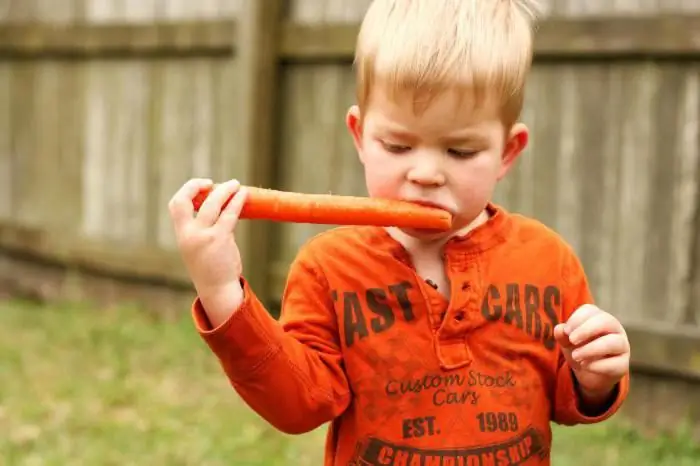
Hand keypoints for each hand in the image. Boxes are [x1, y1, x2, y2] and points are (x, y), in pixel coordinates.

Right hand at [168, 178, 248, 323]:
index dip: (188, 190)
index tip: (203, 185)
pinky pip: (229, 214)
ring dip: (225, 190)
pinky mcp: (220, 239)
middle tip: (219, 183)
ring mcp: (204, 236)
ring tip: (236, 184)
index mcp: (182, 234)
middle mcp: (189, 234)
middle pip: (188, 200)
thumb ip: (203, 227)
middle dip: (201, 186)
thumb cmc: (211, 266)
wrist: (217, 289)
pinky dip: (237, 201)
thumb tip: (220, 205)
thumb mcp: (198, 245)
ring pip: (212, 204)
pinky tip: (243, 196)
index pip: (176, 204)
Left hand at [554, 304, 629, 401]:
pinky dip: (597, 365)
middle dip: (586, 330)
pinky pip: (615, 363)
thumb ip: (562, 335)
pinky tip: (585, 365)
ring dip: (591, 349)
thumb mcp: (567, 342)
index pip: (590, 310)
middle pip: (606, 321)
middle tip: (572, 340)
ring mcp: (622, 346)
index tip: (566, 331)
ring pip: (613, 342)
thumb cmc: (579, 349)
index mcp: (598, 317)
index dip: (576, 319)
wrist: (589, 373)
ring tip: (575, 356)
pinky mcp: (623, 364)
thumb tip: (559, 329)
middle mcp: (614, 328)